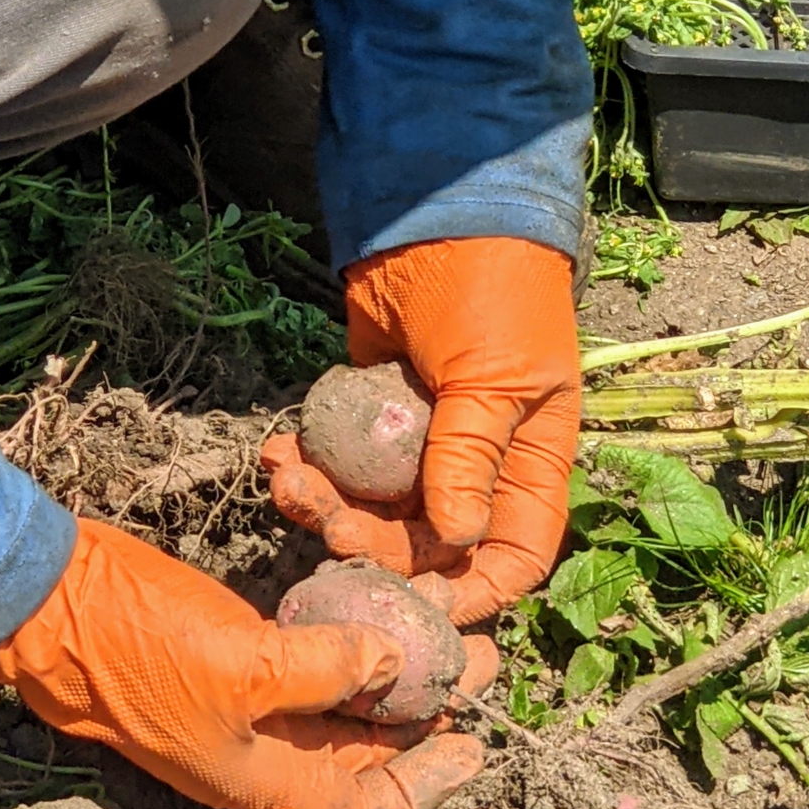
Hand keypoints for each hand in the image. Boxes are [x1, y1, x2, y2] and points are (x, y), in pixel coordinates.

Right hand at [0, 520, 490, 808]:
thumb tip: (393, 662)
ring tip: (452, 630)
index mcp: (259, 780)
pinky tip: (388, 606)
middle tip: (480, 666)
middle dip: (426, 716)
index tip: (473, 749)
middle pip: (363, 755)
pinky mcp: (237, 655)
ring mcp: (247, 703)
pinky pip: (314, 659)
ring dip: (398, 672)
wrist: (41, 597)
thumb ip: (324, 670)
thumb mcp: (239, 665)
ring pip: (344, 703)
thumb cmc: (132, 645)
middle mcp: (259, 752)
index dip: (422, 791)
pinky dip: (353, 639)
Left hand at [262, 237, 580, 626]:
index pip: (513, 554)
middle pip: (429, 543)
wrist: (433, 204)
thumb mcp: (492, 374)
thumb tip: (457, 538)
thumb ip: (470, 457)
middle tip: (330, 525)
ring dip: (328, 507)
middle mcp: (475, 464)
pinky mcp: (364, 417)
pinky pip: (336, 466)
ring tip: (290, 480)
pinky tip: (280, 454)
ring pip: (374, 510)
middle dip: (378, 545)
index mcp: (527, 462)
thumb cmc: (489, 288)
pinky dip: (307, 469)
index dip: (476, 591)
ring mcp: (416, 443)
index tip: (421, 604)